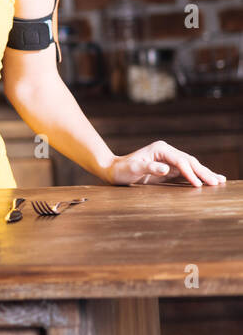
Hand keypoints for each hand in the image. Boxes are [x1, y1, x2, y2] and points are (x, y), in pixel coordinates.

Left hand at [104, 139, 226, 186]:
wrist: (114, 170)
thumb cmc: (121, 170)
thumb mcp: (133, 169)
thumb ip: (149, 168)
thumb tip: (165, 169)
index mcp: (161, 149)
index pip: (181, 161)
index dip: (190, 172)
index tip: (198, 184)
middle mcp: (168, 152)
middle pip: (190, 162)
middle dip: (204, 172)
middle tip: (217, 183)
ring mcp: (170, 160)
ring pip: (192, 166)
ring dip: (205, 174)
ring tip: (220, 181)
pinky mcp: (170, 168)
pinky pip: (187, 172)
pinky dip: (199, 176)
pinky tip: (210, 179)